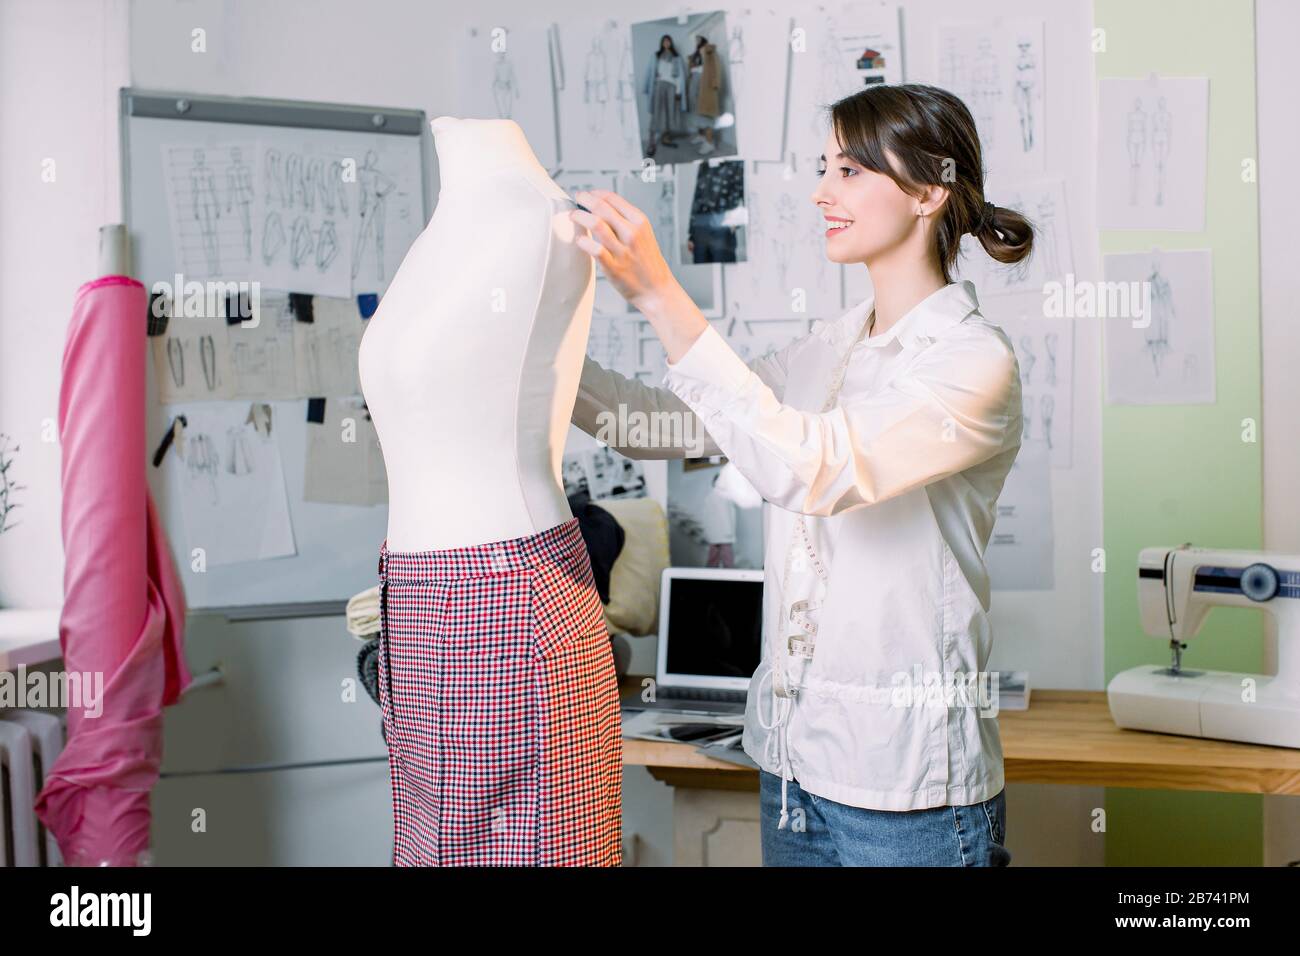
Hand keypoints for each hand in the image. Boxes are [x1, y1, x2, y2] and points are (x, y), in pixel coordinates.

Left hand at [569, 189, 676, 309]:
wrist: (657, 290)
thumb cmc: (647, 262)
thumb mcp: (643, 234)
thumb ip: (624, 221)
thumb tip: (599, 207)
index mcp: (640, 221)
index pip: (612, 198)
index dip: (595, 193)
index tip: (587, 194)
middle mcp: (632, 233)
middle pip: (602, 207)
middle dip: (585, 199)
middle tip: (577, 198)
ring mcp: (623, 250)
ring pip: (596, 224)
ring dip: (580, 216)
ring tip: (573, 216)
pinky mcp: (614, 267)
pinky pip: (594, 249)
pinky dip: (583, 241)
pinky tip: (579, 240)